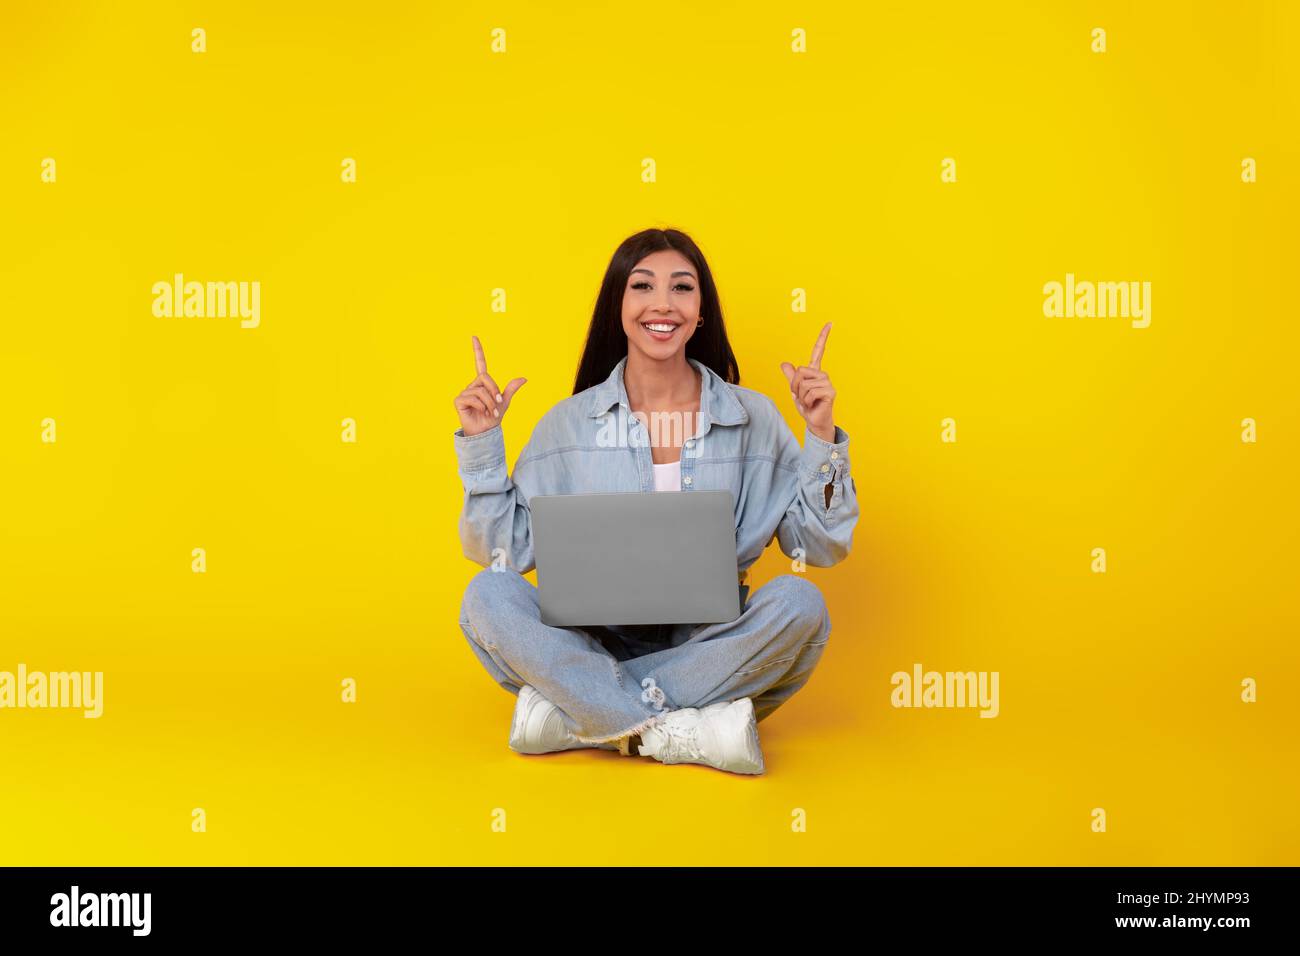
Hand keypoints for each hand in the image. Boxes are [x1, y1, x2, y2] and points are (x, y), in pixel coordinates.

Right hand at [454, 335, 526, 436]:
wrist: (485, 432)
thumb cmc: (493, 418)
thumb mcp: (505, 402)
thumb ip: (511, 389)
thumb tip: (524, 378)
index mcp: (483, 383)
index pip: (480, 363)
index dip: (477, 350)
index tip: (474, 336)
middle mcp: (472, 385)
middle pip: (485, 378)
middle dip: (495, 391)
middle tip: (498, 404)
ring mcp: (465, 392)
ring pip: (481, 390)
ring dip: (490, 403)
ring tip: (490, 413)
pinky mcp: (459, 400)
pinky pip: (473, 397)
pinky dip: (482, 406)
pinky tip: (481, 412)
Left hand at [780, 321, 836, 442]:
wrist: (815, 422)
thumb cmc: (807, 406)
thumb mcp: (795, 390)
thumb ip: (791, 377)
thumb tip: (784, 363)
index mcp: (815, 372)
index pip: (818, 351)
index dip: (823, 337)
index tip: (830, 323)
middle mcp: (822, 375)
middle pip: (799, 372)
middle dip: (794, 386)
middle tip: (802, 396)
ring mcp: (827, 383)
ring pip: (803, 383)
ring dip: (800, 396)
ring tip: (808, 402)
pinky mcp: (830, 392)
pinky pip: (809, 392)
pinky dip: (806, 401)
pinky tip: (813, 405)